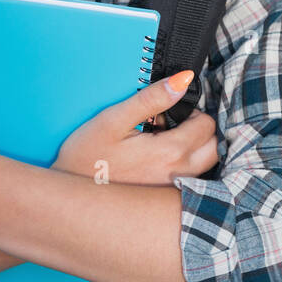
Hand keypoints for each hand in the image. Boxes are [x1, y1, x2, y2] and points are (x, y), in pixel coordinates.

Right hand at [52, 70, 219, 185]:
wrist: (68, 198)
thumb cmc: (85, 157)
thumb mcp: (113, 120)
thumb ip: (151, 98)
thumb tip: (184, 79)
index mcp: (170, 154)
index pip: (207, 125)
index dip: (190, 112)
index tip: (165, 114)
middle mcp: (179, 176)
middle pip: (214, 147)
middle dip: (199, 130)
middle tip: (168, 126)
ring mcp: (173, 192)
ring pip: (205, 165)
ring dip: (193, 149)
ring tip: (160, 142)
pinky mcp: (165, 201)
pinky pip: (191, 180)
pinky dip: (184, 166)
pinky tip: (157, 161)